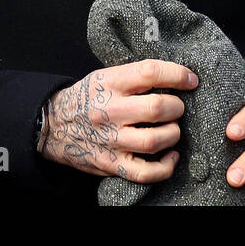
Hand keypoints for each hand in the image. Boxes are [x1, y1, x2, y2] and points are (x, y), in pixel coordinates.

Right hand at [40, 60, 196, 182]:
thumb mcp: (104, 77)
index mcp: (110, 83)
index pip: (150, 72)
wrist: (53, 125)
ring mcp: (111, 140)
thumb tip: (175, 78)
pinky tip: (170, 155)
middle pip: (158, 108)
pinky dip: (166, 166)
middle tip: (177, 107)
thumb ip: (135, 77)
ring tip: (172, 129)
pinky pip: (146, 172)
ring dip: (173, 134)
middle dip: (177, 107)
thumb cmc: (87, 99)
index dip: (177, 75)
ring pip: (156, 140)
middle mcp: (110, 111)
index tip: (191, 80)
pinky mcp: (112, 163)